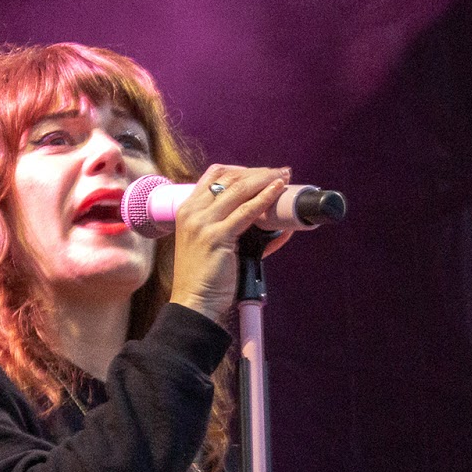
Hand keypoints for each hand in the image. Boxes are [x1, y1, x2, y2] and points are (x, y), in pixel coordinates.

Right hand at [170, 165, 291, 322]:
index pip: (214, 175)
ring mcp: (203, 223)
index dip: (241, 169)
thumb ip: (234, 227)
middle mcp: (192, 212)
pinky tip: (278, 191)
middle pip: (229, 178)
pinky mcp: (216, 236)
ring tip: (284, 176)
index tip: (262, 172)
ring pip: (239, 190)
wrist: (195, 302)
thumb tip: (273, 223)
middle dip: (259, 172)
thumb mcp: (212, 243)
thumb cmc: (206, 278)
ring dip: (266, 179)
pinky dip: (265, 198)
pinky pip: (246, 211)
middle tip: (281, 171)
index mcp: (187, 210)